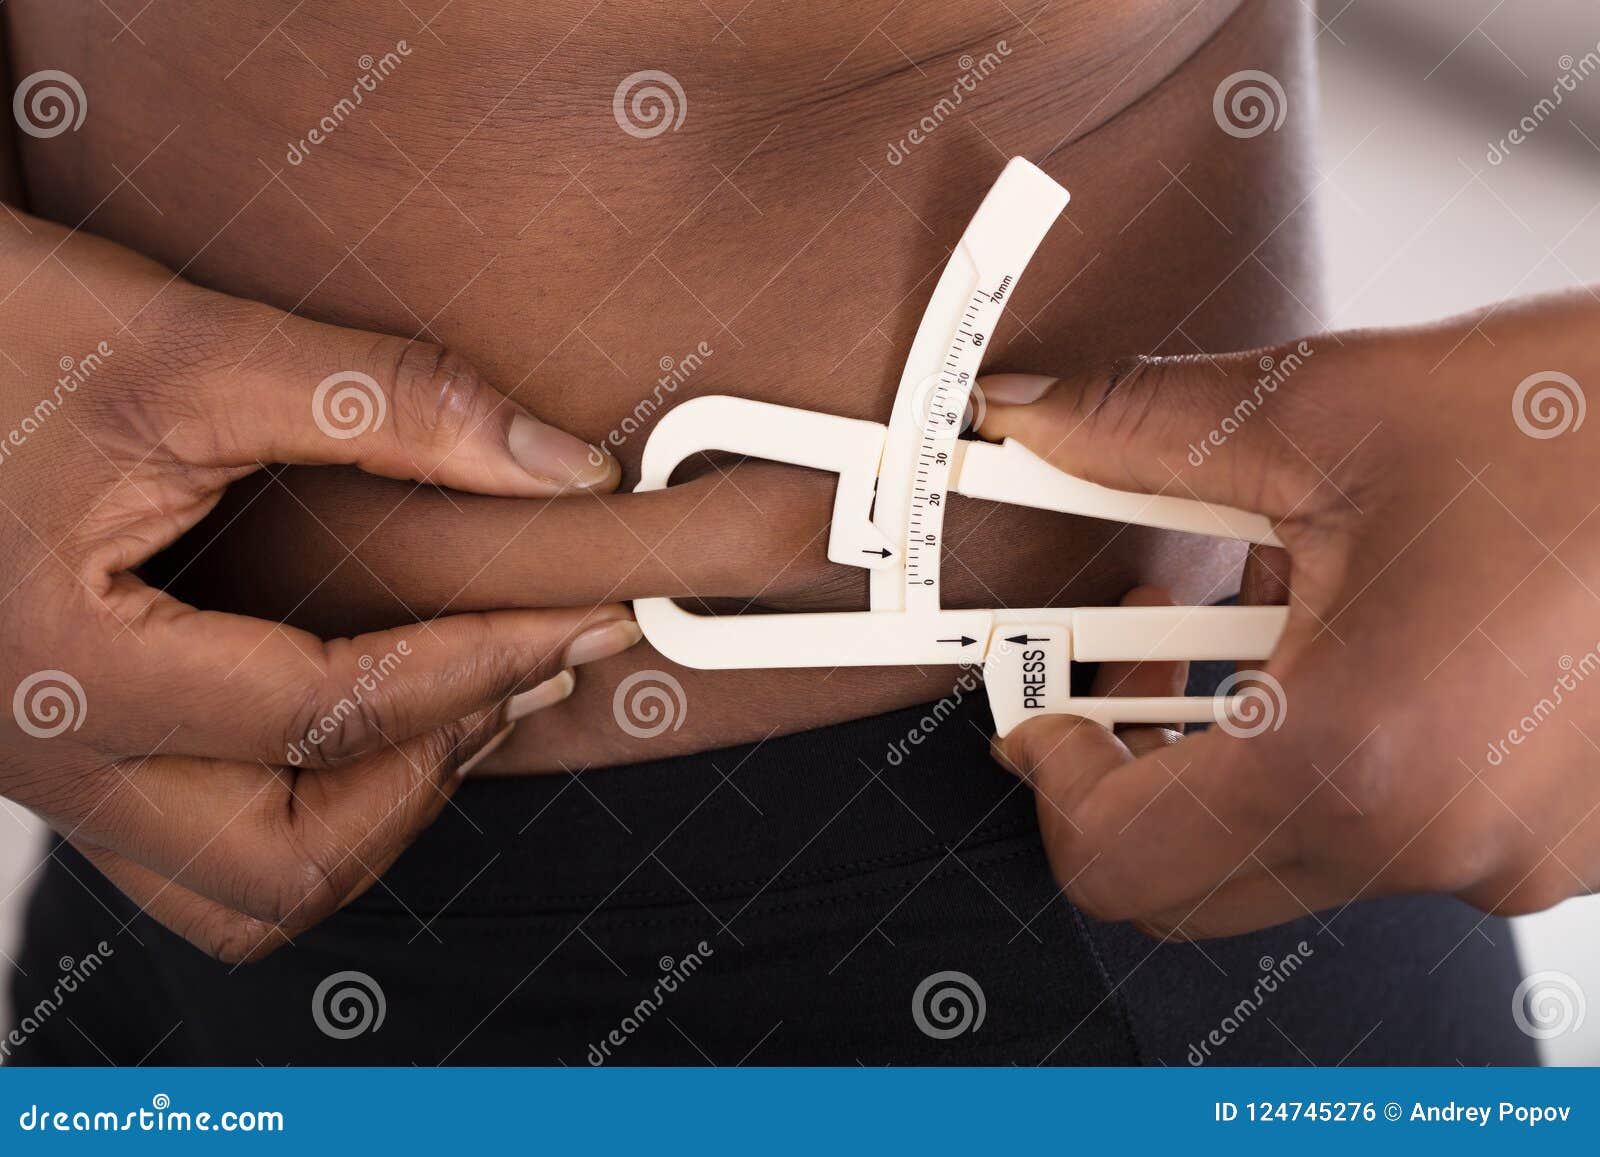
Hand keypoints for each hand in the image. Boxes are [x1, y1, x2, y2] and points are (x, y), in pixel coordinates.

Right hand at [0, 211, 639, 960]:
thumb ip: (385, 402)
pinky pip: (196, 849)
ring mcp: (43, 769)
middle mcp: (43, 753)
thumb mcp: (184, 343)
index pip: (329, 715)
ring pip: (240, 888)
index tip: (585, 616)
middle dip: (434, 773)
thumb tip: (564, 466)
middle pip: (285, 864)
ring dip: (374, 818)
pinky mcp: (59, 750)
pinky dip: (304, 811)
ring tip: (467, 704)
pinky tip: (365, 716)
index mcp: (65, 668)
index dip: (483, 663)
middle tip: (535, 673)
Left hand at [978, 289, 1599, 937]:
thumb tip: (1030, 419)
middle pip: (1195, 874)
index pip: (1119, 858)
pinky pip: (1399, 829)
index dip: (1050, 779)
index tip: (1038, 709)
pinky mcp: (1564, 838)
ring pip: (1297, 848)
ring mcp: (1516, 857)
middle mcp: (1443, 846)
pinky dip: (1343, 751)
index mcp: (1362, 761)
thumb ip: (1140, 432)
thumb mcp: (1333, 410)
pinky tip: (1368, 637)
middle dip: (1135, 763)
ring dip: (1240, 745)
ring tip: (1265, 605)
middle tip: (1140, 645)